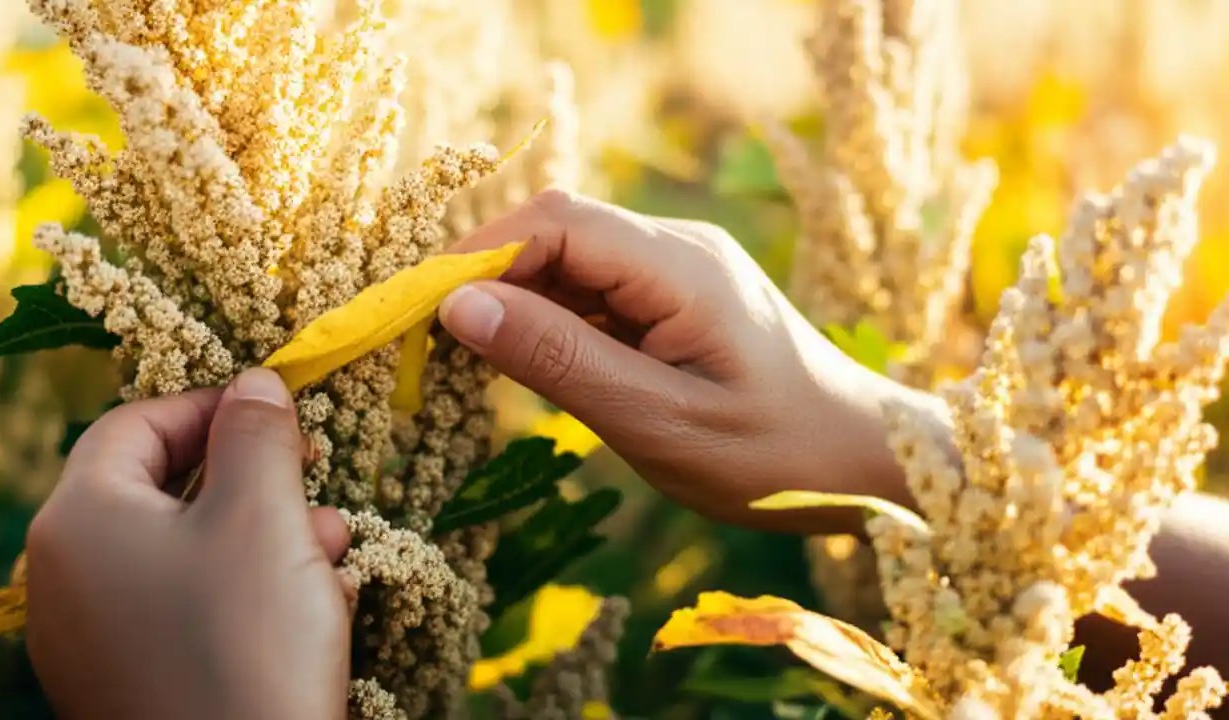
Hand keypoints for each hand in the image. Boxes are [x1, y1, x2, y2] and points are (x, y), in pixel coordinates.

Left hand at [26, 369, 351, 719]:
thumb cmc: (249, 640)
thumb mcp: (264, 515)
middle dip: (255, 479)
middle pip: (164, 489)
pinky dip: (253, 591)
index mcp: (80, 521)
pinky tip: (319, 603)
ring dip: (268, 535)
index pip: (135, 424)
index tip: (281, 408)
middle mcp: (69, 577)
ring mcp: (98, 637)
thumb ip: (257, 434)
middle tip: (315, 475)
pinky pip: (192, 608)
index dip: (212, 404)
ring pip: (189, 551)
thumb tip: (256, 380)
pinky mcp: (136, 681)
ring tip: (334, 549)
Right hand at [439, 189, 929, 532]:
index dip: (480, 255)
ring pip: (570, 260)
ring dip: (517, 301)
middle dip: (488, 277)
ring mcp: (679, 270)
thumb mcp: (659, 422)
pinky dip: (552, 321)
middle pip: (558, 231)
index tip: (423, 312)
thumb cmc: (774, 457)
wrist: (863, 463)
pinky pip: (596, 290)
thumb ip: (560, 360)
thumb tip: (460, 306)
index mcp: (682, 267)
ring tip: (474, 363)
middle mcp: (679, 249)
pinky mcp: (676, 299)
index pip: (557, 221)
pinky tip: (534, 366)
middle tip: (434, 344)